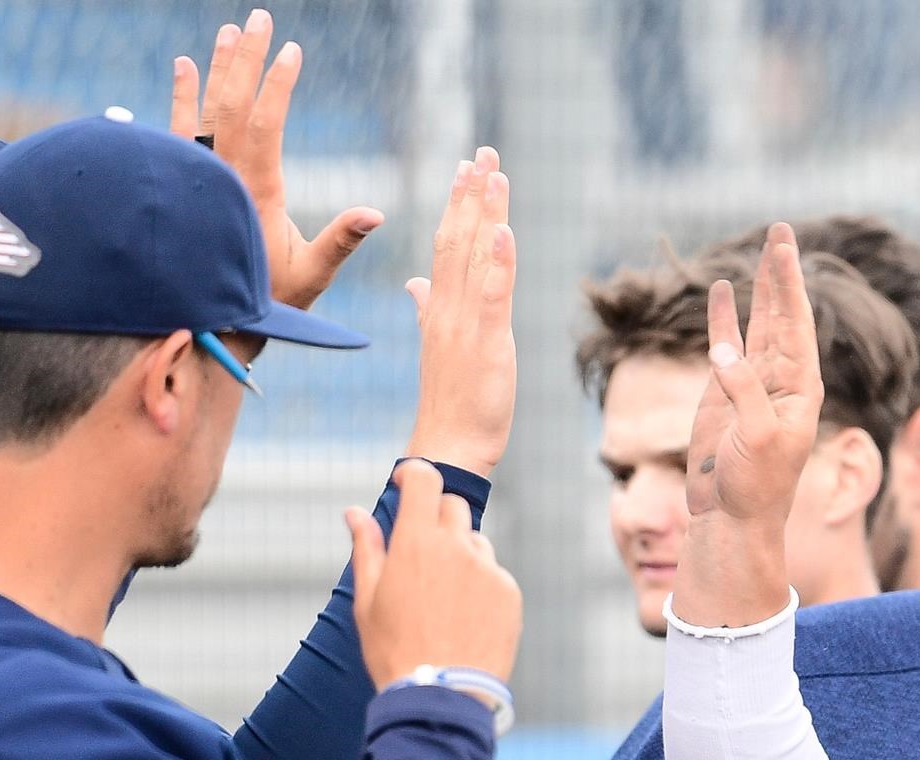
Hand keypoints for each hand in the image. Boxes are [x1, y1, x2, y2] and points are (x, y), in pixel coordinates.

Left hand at [170, 8, 382, 311]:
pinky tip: (182, 65)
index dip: (278, 84)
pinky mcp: (185, 181)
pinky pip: (177, 129)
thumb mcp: (313, 274)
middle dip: (247, 57)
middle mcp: (222, 175)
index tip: (292, 51)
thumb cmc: (270, 300)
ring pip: (205, 109)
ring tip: (229, 30)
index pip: (266, 121)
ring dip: (217, 66)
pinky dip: (180, 95)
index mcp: (257, 190)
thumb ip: (342, 240)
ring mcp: (200, 175)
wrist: (211, 320)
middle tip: (259, 18)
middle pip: (232, 102)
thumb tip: (376, 212)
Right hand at [347, 460, 521, 689]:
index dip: (415, 475)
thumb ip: (366, 548)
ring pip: (475, 543)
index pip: (425, 479)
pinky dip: (480, 585)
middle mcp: (457, 547)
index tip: (408, 484)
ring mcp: (487, 570)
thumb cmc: (395, 650)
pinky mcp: (509, 593)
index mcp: (416, 542)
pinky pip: (493, 574)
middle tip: (421, 555)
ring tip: (441, 600)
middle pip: (453, 506)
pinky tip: (463, 618)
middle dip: (436, 518)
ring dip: (460, 555)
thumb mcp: (368, 599)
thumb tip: (354, 512)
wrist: (441, 696)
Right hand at [401, 147, 515, 476]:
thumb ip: (427, 310)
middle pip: (457, 240)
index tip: (467, 169)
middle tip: (481, 153)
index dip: (458, 206)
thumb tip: (416, 284)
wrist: (448, 446)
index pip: (447, 246)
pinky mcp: (486, 343)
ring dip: (485, 213)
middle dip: (471, 195)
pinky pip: (492, 297)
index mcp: (439, 310)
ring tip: (493, 173)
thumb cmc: (452, 402)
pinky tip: (504, 231)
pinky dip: (498, 262)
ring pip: (473, 258)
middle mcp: (448, 309)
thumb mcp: (439, 347)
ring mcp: (465, 324)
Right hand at [685, 222, 823, 524]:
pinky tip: (724, 289)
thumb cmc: (756, 485)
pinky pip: (725, 343)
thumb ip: (744, 393)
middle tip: (781, 230)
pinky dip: (724, 315)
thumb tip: (723, 352)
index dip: (790, 284)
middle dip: (781, 273)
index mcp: (800, 387)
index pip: (797, 323)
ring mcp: (752, 383)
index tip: (784, 248)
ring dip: (760, 287)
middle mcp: (781, 378)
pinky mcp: (723, 393)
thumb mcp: (757, 438)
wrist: (731, 516)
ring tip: (765, 249)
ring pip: (758, 323)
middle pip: (782, 313)